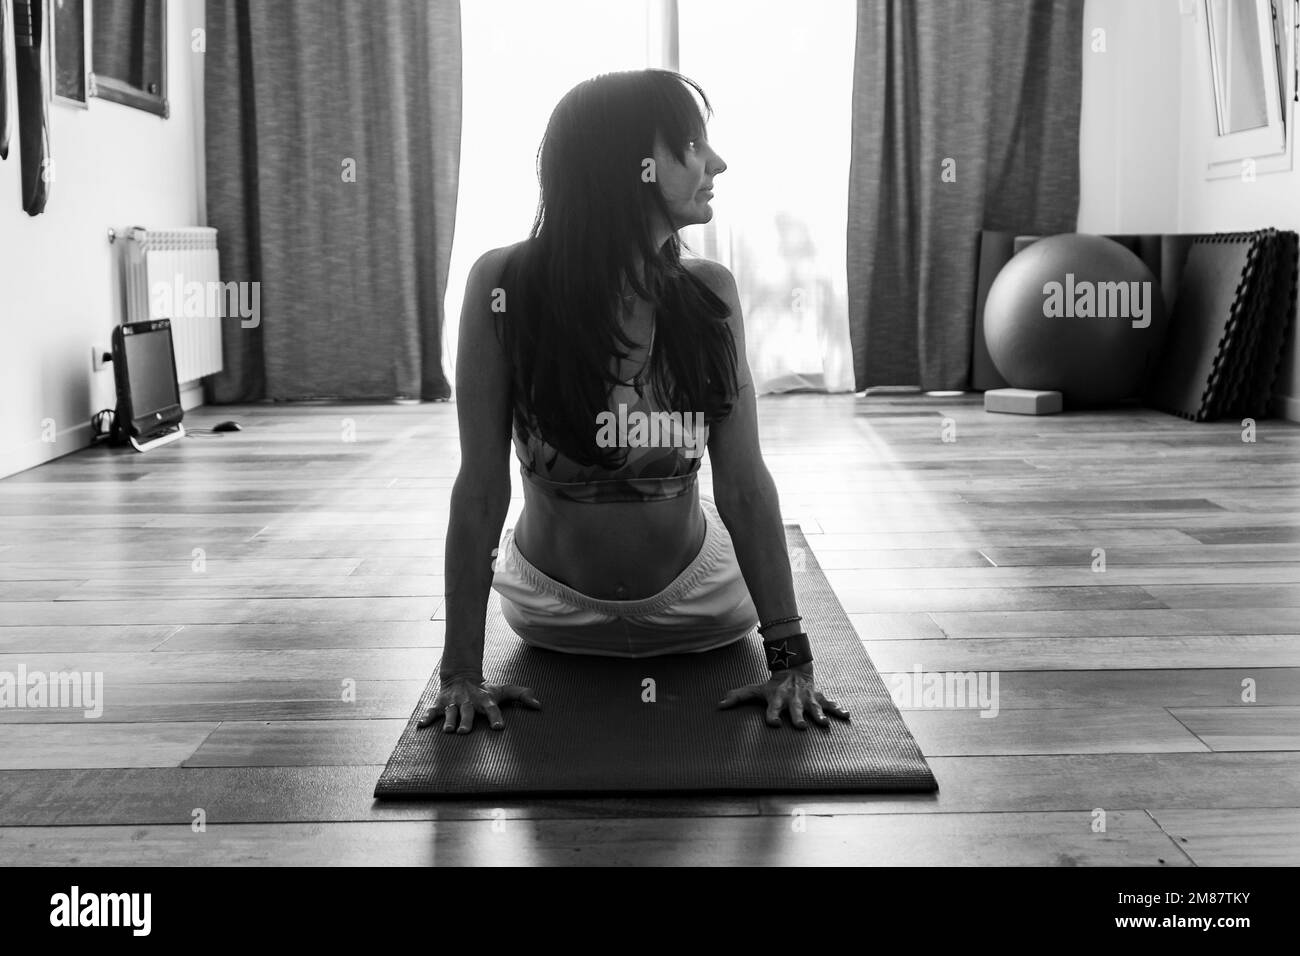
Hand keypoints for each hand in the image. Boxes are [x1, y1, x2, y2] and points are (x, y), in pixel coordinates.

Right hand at [417, 675, 540, 733]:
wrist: (461, 676)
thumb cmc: (485, 690)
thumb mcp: (504, 691)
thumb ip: (522, 696)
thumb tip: (539, 705)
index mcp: (485, 700)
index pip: (493, 709)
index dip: (496, 717)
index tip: (498, 727)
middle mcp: (469, 702)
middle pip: (468, 712)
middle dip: (466, 721)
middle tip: (465, 732)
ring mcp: (454, 703)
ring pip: (451, 713)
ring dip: (449, 721)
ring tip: (448, 730)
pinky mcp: (441, 704)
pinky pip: (432, 711)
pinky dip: (426, 718)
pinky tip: (420, 726)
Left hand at [717, 662, 849, 729]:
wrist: (793, 668)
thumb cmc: (773, 685)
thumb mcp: (756, 690)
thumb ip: (738, 697)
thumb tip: (719, 705)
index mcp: (777, 700)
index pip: (773, 710)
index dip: (772, 717)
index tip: (775, 724)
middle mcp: (793, 700)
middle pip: (795, 711)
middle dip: (798, 718)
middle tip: (801, 727)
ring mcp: (807, 699)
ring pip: (814, 708)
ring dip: (819, 715)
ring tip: (824, 724)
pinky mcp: (819, 698)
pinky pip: (830, 704)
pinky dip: (839, 709)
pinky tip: (847, 715)